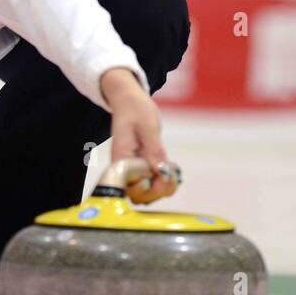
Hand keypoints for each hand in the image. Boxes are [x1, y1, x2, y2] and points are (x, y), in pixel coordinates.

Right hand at [99, 67, 177, 203]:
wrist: (130, 99)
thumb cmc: (135, 108)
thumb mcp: (147, 126)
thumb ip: (153, 150)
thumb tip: (160, 171)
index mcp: (121, 158)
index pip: (129, 186)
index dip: (145, 188)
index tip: (160, 175)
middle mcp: (125, 167)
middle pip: (137, 194)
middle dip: (156, 192)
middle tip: (171, 177)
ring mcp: (134, 167)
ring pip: (146, 191)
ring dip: (162, 188)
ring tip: (174, 175)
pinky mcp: (143, 165)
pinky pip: (153, 180)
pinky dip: (165, 180)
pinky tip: (174, 172)